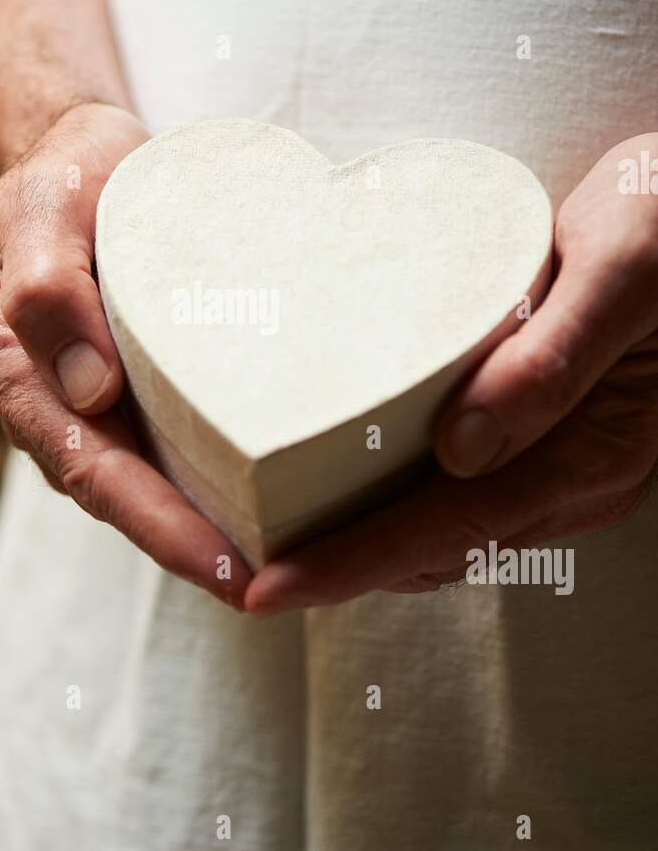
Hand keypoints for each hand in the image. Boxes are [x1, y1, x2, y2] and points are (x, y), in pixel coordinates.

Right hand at [0, 103, 249, 605]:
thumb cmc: (62, 176)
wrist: (80, 154)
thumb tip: (91, 392)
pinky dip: (221, 482)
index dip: (159, 529)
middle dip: (197, 553)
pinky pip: (174, 448)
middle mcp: (52, 406)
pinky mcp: (135, 390)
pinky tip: (281, 500)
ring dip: (214, 530)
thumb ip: (49, 290)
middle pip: (127, 500)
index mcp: (15, 376)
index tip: (226, 568)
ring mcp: (93, 405)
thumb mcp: (47, 208)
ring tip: (296, 566)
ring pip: (153, 485)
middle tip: (281, 590)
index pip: (92, 473)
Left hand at [244, 134, 657, 614]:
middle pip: (432, 549)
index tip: (267, 586)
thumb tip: (460, 449)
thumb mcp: (626, 264)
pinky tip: (327, 479)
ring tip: (258, 534)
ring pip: (438, 532)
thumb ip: (554, 355)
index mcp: (591, 452)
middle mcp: (573, 481)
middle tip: (231, 566)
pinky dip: (383, 503)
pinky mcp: (542, 440)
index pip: (449, 529)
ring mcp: (559, 467)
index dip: (352, 563)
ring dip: (351, 543)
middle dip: (331, 568)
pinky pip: (451, 496)